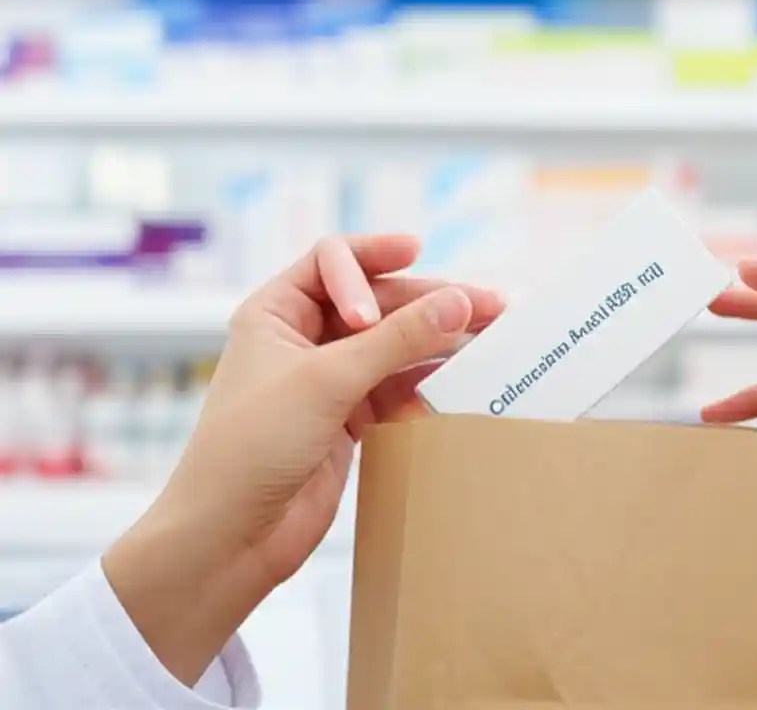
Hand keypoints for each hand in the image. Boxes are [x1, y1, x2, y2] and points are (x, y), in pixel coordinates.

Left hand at [103, 235, 503, 684]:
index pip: (334, 258)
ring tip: (490, 340)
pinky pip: (398, 388)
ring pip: (394, 347)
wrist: (230, 536)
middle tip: (490, 306)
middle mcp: (302, 339)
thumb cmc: (251, 447)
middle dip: (428, 301)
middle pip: (378, 301)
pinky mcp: (348, 420)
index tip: (416, 257)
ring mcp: (328, 381)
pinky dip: (427, 386)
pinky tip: (459, 387)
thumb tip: (458, 302)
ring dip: (436, 343)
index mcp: (277, 312)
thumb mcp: (327, 381)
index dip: (376, 256)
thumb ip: (397, 339)